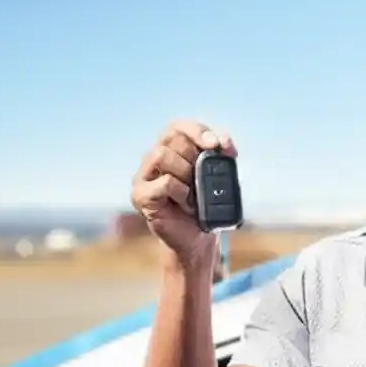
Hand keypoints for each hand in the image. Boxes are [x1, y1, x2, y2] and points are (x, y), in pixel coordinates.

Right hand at [130, 119, 237, 266]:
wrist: (197, 240)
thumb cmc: (205, 206)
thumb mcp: (219, 178)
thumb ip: (222, 157)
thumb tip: (225, 143)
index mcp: (171, 149)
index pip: (179, 126)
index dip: (197, 131)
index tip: (216, 145)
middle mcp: (153, 158)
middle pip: (173, 139)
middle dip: (195, 158)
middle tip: (203, 179)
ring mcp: (143, 176)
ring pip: (162, 155)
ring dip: (186, 173)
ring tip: (193, 194)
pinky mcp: (140, 195)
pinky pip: (164, 182)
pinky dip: (181, 192)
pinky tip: (186, 204)